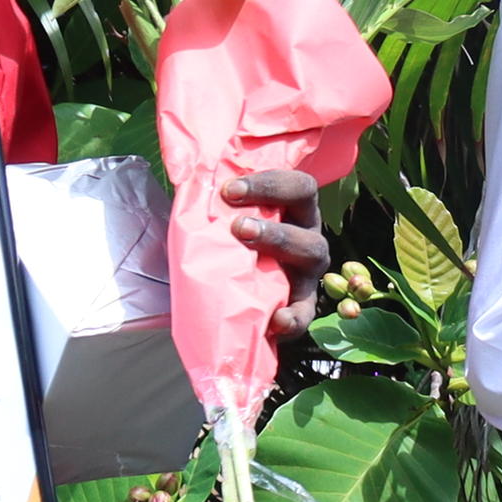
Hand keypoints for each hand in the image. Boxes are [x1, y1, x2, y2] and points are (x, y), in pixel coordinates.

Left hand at [227, 165, 332, 369]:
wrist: (220, 295)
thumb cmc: (222, 245)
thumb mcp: (219, 221)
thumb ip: (212, 202)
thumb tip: (188, 180)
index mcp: (292, 208)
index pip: (298, 186)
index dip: (269, 184)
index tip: (229, 190)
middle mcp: (306, 233)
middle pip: (309, 219)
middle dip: (273, 215)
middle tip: (238, 226)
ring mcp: (307, 270)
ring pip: (313, 252)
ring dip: (282, 246)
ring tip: (248, 255)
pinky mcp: (301, 305)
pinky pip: (305, 312)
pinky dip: (294, 318)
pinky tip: (276, 320)